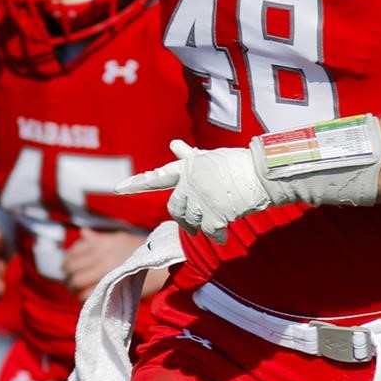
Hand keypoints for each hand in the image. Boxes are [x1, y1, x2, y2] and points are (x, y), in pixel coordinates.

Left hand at [63, 230, 145, 301]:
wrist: (161, 266)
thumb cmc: (143, 252)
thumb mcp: (121, 239)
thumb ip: (99, 238)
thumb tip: (82, 232)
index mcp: (102, 242)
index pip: (74, 250)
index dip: (67, 260)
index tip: (67, 267)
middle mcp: (100, 254)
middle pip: (71, 267)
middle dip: (67, 276)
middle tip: (70, 282)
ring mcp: (104, 270)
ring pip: (76, 281)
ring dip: (73, 287)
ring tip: (76, 291)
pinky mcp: (108, 285)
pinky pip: (86, 293)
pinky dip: (82, 296)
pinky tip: (85, 297)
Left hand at [116, 140, 273, 244]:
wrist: (263, 174)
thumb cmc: (240, 164)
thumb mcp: (212, 158)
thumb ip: (191, 157)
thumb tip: (173, 144)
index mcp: (189, 168)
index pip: (158, 177)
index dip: (137, 183)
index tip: (118, 188)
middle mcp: (191, 182)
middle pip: (175, 208)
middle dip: (184, 219)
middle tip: (193, 227)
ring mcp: (202, 198)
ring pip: (192, 221)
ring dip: (201, 227)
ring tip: (216, 224)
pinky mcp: (215, 212)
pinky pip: (209, 231)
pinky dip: (215, 236)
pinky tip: (222, 236)